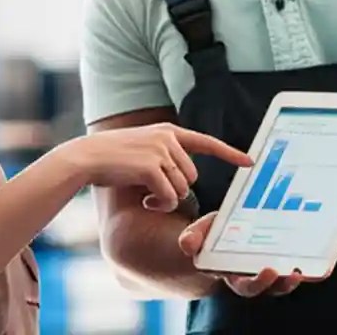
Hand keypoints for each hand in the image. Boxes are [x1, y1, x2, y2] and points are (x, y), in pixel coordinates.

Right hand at [62, 123, 251, 211]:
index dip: (230, 153)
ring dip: (167, 199)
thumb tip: (186, 182)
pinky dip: (159, 205)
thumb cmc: (112, 158)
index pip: (206, 142)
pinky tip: (144, 201)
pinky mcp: (152, 167)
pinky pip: (170, 197)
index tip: (250, 162)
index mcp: (168, 132)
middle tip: (154, 194)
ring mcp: (160, 152)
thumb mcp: (143, 148)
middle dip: (177, 190)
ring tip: (147, 196)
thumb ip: (165, 155)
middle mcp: (168, 139)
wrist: (86, 157)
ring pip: (183, 189)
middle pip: (192, 176)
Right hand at [177, 211, 303, 296]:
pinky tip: (321, 258)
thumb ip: (193, 238)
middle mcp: (254, 274)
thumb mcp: (200, 231)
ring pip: (286, 278)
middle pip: (272, 287)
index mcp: (233, 273)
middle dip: (282, 283)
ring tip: (306, 267)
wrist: (222, 229)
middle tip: (291, 273)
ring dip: (297, 276)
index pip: (247, 285)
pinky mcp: (281, 255)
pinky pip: (296, 263)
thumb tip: (187, 245)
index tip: (269, 270)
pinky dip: (310, 265)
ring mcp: (269, 265)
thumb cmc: (212, 233)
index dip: (260, 282)